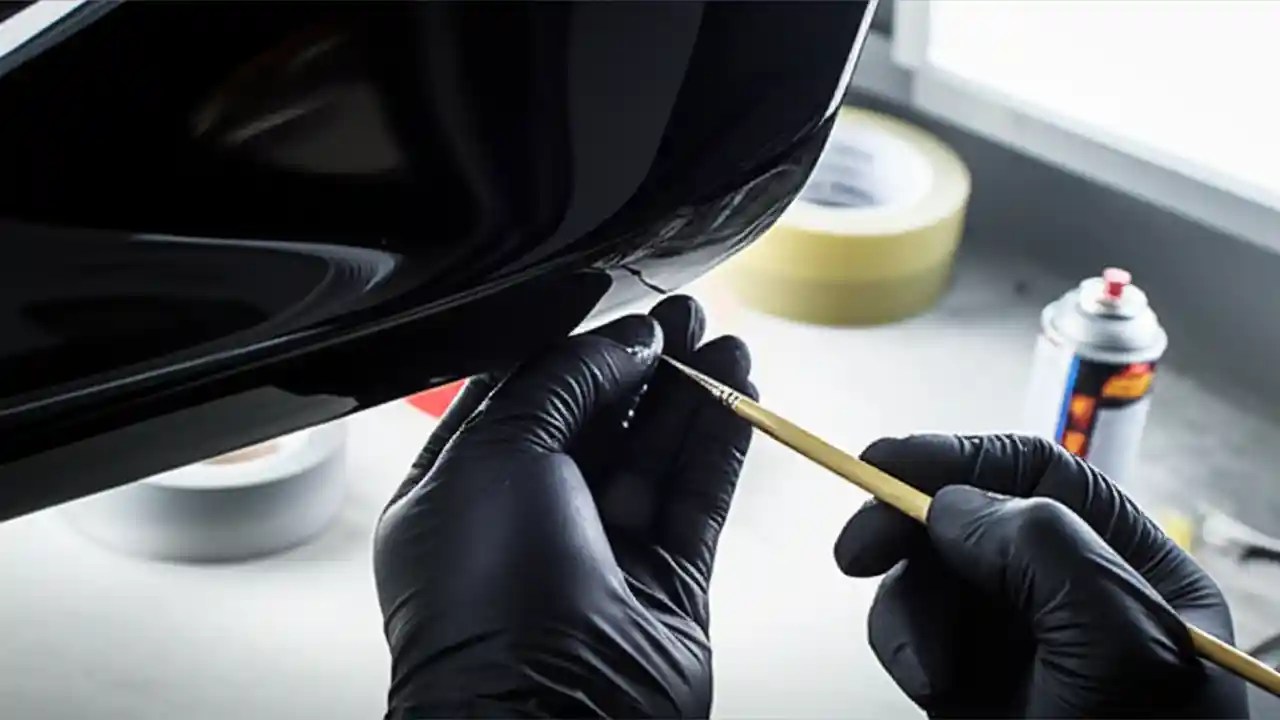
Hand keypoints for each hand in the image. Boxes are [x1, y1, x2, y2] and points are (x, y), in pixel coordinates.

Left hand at [373, 295, 753, 717]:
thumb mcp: (501, 454)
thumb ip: (561, 381)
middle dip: (639, 363)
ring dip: (687, 394)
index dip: (570, 350)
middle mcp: (527, 522)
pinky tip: (737, 394)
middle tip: (682, 314)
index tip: (614, 310)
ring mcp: (598, 554)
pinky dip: (718, 443)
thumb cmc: (488, 602)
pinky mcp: (663, 583)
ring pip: (652, 454)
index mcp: (460, 494)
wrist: (550, 718)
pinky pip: (695, 496)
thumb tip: (623, 342)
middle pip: (594, 420)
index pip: (518, 399)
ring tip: (721, 340)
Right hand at [834, 434, 1246, 717]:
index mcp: (1132, 570)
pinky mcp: (970, 682)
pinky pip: (910, 632)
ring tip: (932, 676)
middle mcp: (1069, 594)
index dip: (957, 456)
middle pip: (965, 518)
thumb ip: (1044, 551)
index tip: (885, 466)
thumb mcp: (1119, 651)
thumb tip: (951, 506)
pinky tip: (932, 687)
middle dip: (906, 529)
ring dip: (907, 613)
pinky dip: (902, 648)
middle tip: (855, 550)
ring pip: (926, 577)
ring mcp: (1015, 641)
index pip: (1038, 475)